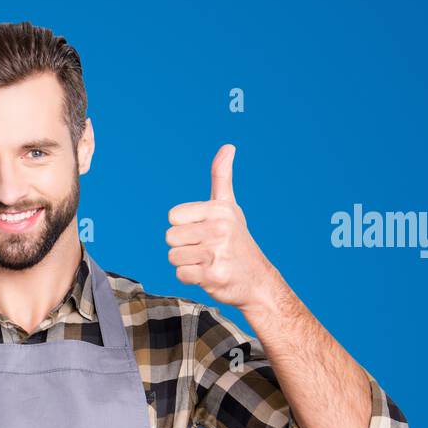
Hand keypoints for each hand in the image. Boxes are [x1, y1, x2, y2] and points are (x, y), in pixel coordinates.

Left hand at [165, 144, 282, 312]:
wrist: (257, 280)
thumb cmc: (237, 241)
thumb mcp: (229, 207)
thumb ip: (222, 177)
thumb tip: (228, 146)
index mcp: (219, 209)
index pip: (173, 216)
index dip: (184, 226)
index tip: (203, 231)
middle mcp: (219, 228)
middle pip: (170, 237)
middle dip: (183, 246)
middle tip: (205, 249)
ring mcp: (216, 252)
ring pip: (173, 256)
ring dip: (186, 262)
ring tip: (207, 261)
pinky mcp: (212, 275)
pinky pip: (181, 274)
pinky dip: (191, 277)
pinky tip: (207, 274)